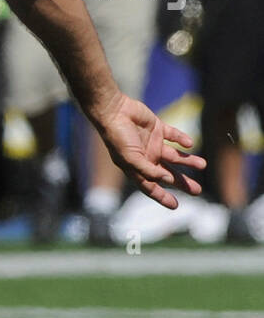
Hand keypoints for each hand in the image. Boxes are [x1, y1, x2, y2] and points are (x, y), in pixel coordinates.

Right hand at [93, 93, 205, 209]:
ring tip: (203, 164)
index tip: (175, 206)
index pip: (151, 186)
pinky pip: (174, 135)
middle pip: (168, 173)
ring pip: (175, 156)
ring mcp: (153, 143)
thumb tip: (167, 181)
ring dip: (188, 161)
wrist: (114, 111)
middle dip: (182, 182)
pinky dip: (183, 139)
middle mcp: (146, 157)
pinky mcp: (158, 128)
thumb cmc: (117, 137)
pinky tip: (189, 144)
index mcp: (137, 167)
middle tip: (197, 191)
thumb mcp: (130, 158)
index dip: (162, 197)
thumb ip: (148, 170)